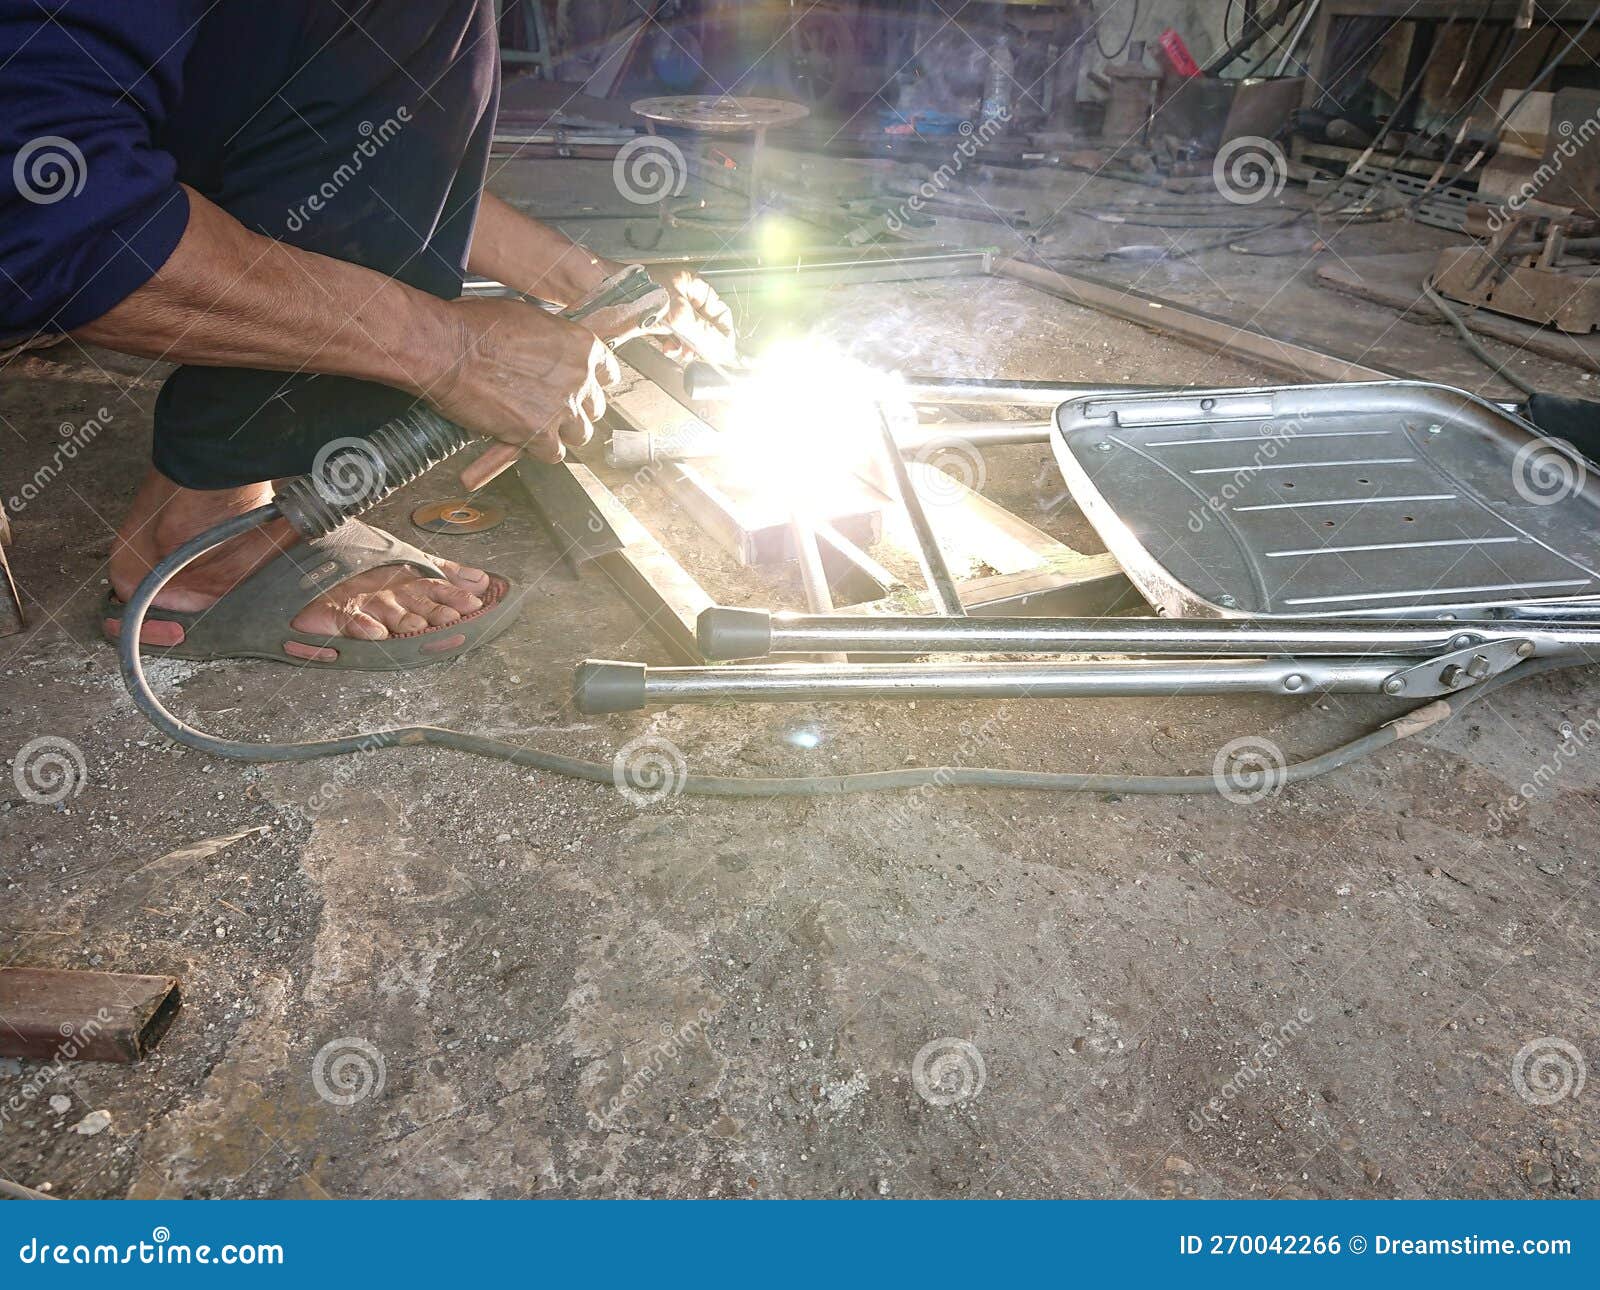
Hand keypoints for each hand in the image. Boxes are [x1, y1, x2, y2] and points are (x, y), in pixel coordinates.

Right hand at [428, 296, 619, 468]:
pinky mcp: (540, 435)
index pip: (609, 373)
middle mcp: (580, 378)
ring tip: (539, 426)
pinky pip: (555, 454)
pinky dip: (540, 450)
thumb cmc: (476, 328)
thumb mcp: (527, 320)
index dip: (594, 383)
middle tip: (553, 407)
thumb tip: (550, 352)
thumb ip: (551, 343)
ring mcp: (562, 409)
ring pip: (581, 434)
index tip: (584, 387)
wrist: (446, 350)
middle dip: (576, 409)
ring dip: (562, 432)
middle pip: (595, 407)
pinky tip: (525, 440)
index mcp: (581, 346)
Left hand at [585, 261, 736, 363]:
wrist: (600, 293)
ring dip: (685, 347)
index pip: (720, 311)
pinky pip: (667, 336)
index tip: (724, 351)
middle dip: (703, 342)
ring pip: (685, 332)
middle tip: (701, 356)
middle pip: (703, 324)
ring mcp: (664, 307)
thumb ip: (704, 335)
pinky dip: (670, 346)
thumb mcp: (678, 316)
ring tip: (682, 354)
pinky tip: (667, 349)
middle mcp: (680, 295)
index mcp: (692, 285)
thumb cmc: (634, 291)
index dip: (724, 332)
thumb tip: (724, 352)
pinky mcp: (649, 318)